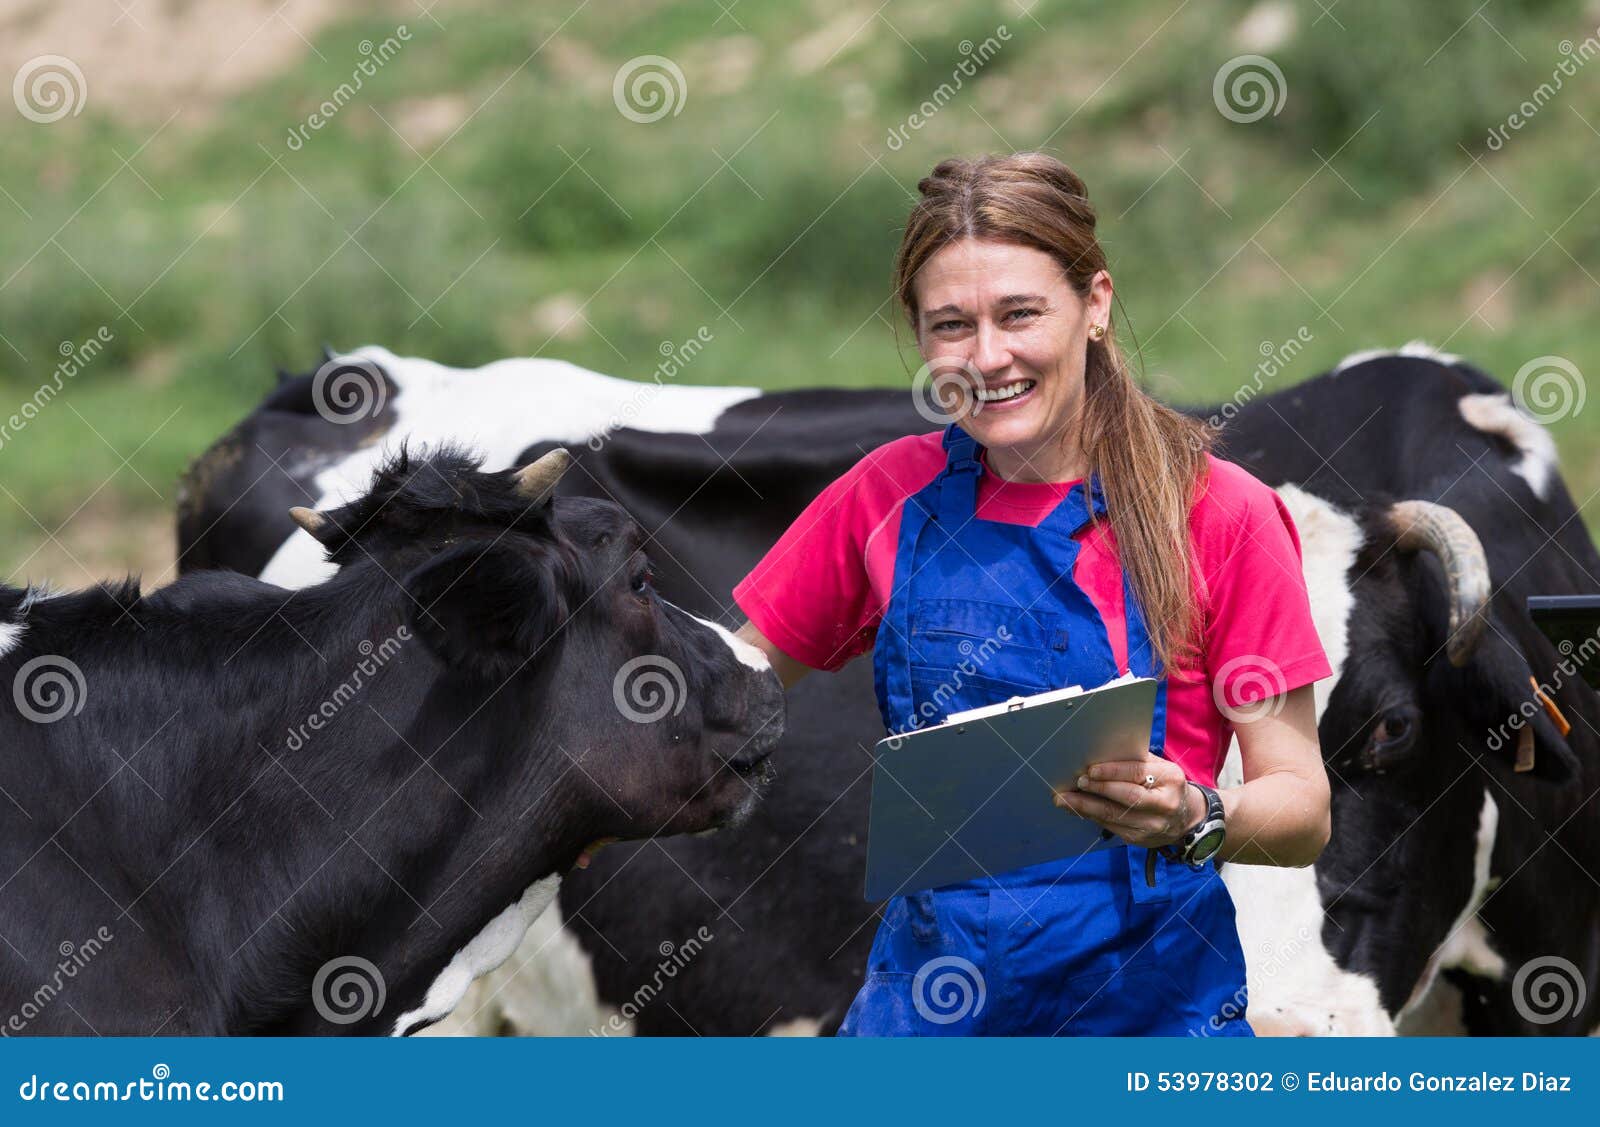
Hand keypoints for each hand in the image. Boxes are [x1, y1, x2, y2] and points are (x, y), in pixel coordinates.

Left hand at [1052, 752, 1196, 848]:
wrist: (1187, 817)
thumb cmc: (1165, 785)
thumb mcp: (1160, 768)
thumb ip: (1136, 760)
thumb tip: (1099, 753)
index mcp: (1170, 779)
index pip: (1138, 773)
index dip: (1112, 772)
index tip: (1090, 770)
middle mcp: (1164, 804)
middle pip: (1127, 797)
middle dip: (1098, 790)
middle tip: (1076, 783)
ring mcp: (1153, 825)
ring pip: (1115, 816)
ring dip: (1086, 807)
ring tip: (1064, 799)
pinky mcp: (1140, 839)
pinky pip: (1111, 827)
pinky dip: (1092, 817)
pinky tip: (1077, 809)